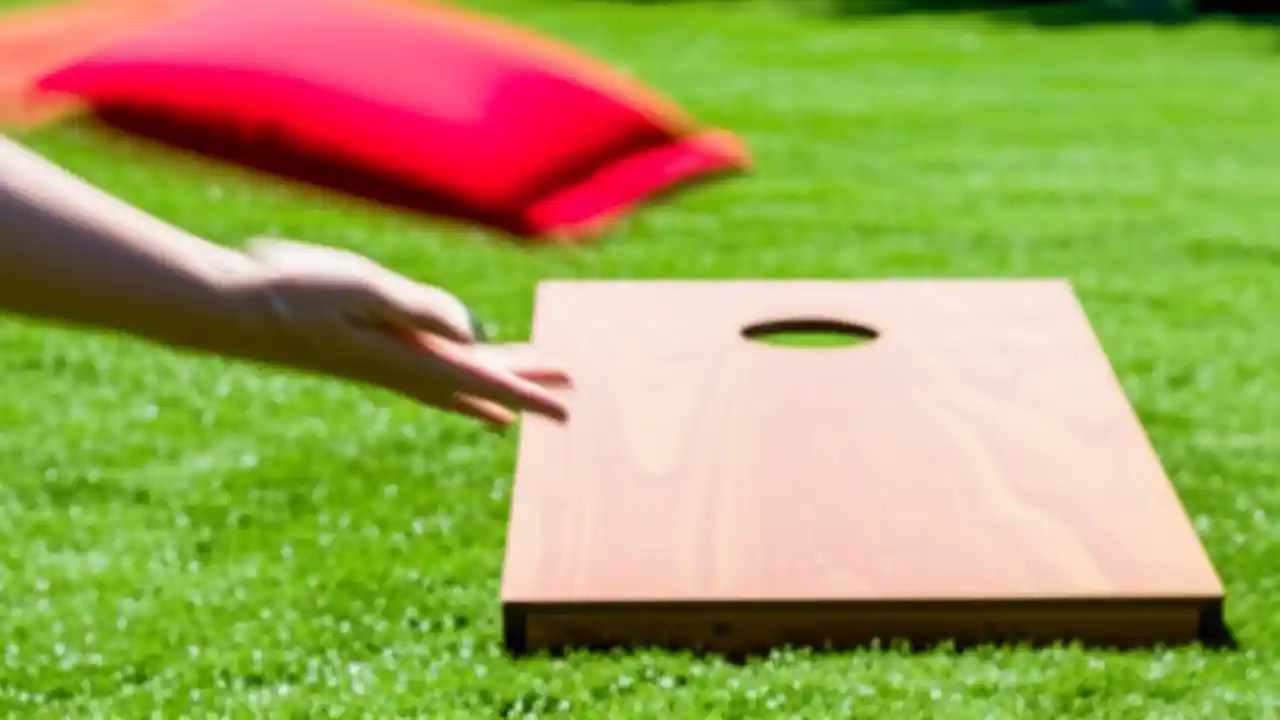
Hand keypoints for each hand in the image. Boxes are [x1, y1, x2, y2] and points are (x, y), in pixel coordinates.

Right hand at [233, 238, 568, 426]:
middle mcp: (398, 367)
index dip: (528, 392)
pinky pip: (426, 372)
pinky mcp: (362, 352)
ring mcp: (379, 361)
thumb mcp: (361, 287)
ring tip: (524, 390)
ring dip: (493, 381)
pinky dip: (455, 376)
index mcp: (406, 356)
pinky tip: (454, 370)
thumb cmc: (291, 292)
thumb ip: (418, 308)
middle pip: (477, 382)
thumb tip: (470, 331)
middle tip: (565, 392)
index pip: (483, 377)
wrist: (230, 310)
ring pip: (453, 380)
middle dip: (523, 384)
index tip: (567, 410)